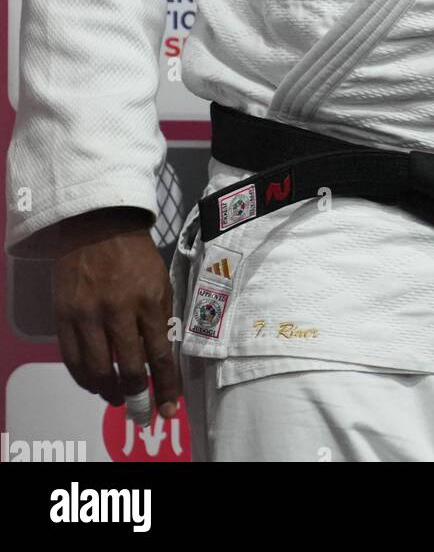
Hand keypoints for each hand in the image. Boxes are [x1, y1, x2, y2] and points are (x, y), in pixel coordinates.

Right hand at [52, 207, 180, 419]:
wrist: (97, 226)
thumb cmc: (136, 256)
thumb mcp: (160, 281)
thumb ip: (161, 319)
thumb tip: (163, 359)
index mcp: (148, 300)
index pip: (159, 355)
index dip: (164, 387)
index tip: (168, 409)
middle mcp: (117, 310)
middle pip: (127, 368)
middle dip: (136, 396)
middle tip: (140, 409)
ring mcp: (87, 315)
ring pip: (97, 370)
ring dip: (108, 391)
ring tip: (116, 397)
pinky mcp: (64, 316)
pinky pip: (72, 359)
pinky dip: (83, 378)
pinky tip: (93, 382)